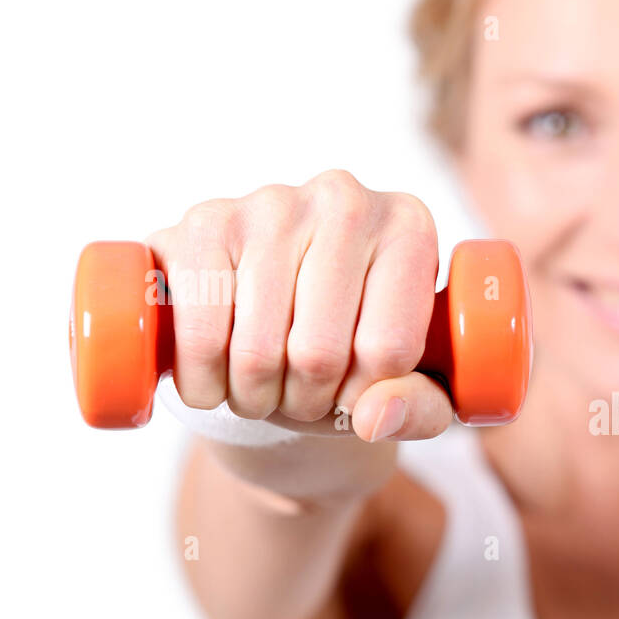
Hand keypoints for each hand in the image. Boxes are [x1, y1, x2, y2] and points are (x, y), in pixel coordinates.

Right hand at [145, 169, 450, 441]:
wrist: (275, 315)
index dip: (365, 395)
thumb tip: (376, 417)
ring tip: (264, 386)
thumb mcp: (410, 389)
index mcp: (410, 230)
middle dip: (305, 400)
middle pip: (319, 354)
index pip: (389, 350)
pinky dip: (202, 381)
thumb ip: (419, 411)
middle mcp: (346, 201)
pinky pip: (199, 336)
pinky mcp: (203, 222)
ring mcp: (270, 204)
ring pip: (256, 352)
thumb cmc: (353, 350)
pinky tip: (215, 375)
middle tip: (303, 394)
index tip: (356, 390)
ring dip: (253, 397)